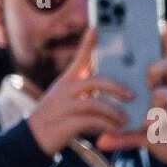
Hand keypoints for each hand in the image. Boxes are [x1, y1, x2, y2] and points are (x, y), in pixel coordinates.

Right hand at [25, 29, 132, 155]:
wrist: (35, 138)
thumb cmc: (61, 116)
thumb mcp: (71, 99)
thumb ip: (90, 93)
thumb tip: (122, 90)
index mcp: (68, 81)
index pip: (80, 59)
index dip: (88, 44)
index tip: (97, 29)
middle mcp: (64, 89)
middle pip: (94, 81)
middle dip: (116, 87)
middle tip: (132, 95)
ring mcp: (63, 106)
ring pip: (93, 102)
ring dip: (114, 111)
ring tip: (126, 119)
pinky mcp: (64, 123)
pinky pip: (90, 121)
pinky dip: (107, 125)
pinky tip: (117, 130)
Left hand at [98, 21, 166, 166]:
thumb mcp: (146, 135)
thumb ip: (124, 134)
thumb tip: (100, 142)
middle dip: (154, 69)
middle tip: (148, 84)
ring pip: (160, 94)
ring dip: (150, 112)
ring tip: (150, 125)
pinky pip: (163, 116)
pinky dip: (153, 128)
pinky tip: (155, 134)